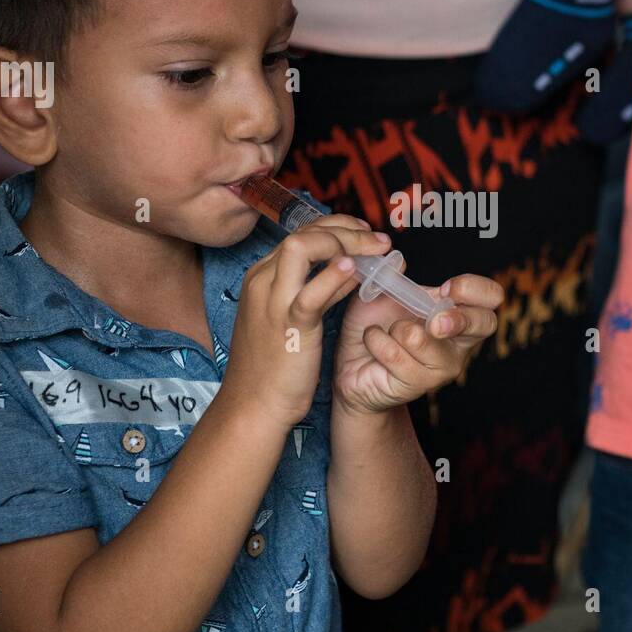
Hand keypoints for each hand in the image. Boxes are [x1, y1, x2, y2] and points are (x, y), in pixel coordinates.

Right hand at [218, 214, 393, 426]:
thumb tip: (349, 267)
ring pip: (301, 248)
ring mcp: (273, 302)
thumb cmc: (274, 366)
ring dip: (343, 242)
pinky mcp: (289, 326)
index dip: (337, 226)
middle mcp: (263, 281)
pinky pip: (310, 292)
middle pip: (303, 233)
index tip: (365, 233)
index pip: (300, 232)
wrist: (253, 405)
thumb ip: (316, 288)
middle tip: (379, 240)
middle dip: (346, 229)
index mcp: (262, 277)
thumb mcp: (291, 318)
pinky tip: (355, 271)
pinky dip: (333, 276)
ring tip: (373, 251)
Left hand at [334, 272, 502, 414]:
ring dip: (394, 328)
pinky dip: (376, 339)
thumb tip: (399, 261)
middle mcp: (458, 342)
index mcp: (457, 312)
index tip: (446, 288)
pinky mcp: (418, 384)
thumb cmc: (376, 328)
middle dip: (458, 318)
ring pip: (422, 339)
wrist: (353, 366)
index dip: (474, 288)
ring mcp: (441, 367)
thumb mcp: (383, 295)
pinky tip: (373, 341)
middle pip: (487, 323)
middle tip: (433, 321)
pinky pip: (395, 353)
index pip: (491, 297)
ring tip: (385, 331)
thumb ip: (393, 277)